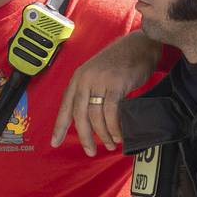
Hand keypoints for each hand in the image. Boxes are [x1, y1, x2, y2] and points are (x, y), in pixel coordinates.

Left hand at [52, 32, 162, 154]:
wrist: (141, 45)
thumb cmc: (121, 62)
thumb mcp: (98, 73)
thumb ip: (90, 92)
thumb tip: (87, 119)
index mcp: (78, 77)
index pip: (65, 105)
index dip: (59, 126)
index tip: (54, 142)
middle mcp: (85, 79)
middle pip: (79, 115)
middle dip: (84, 137)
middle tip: (90, 151)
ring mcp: (100, 81)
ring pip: (95, 116)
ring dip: (103, 134)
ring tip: (111, 144)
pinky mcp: (116, 84)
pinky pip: (112, 112)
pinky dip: (115, 127)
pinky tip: (119, 135)